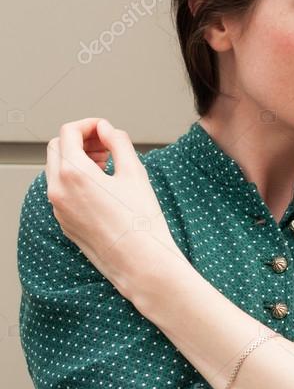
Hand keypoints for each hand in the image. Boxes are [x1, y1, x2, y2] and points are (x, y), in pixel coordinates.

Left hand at [45, 117, 182, 298]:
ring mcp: (59, 209)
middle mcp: (59, 190)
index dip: (88, 125)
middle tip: (105, 146)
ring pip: (57, 171)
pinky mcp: (65, 223)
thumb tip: (106, 129)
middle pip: (57, 149)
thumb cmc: (141, 222)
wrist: (141, 263)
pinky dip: (76, 181)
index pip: (68, 133)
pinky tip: (102, 188)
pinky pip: (62, 192)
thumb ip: (118, 142)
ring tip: (106, 166)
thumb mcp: (134, 172)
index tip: (105, 129)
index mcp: (74, 173)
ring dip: (76, 160)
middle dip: (80, 141)